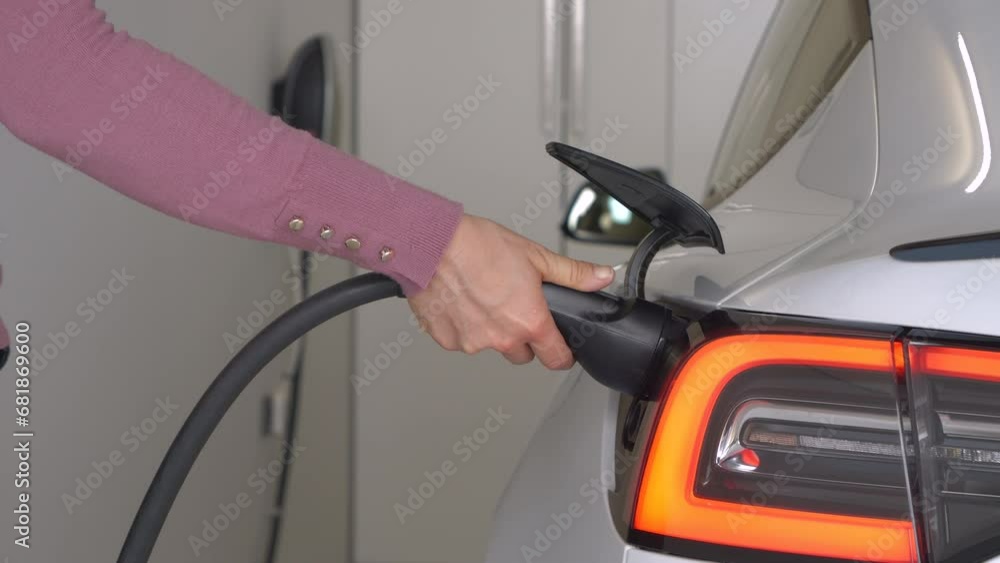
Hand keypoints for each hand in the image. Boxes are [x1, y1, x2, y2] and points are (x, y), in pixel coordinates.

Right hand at [408, 215, 614, 368]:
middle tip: (514, 307)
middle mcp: (501, 338)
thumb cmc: (477, 246)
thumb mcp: (535, 256)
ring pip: (490, 345)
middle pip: (522, 354)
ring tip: (483, 295)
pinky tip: (463, 300)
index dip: (562, 354)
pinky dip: (464, 325)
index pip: (556, 359)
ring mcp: (472, 342)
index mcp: (529, 321)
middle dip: (523, 337)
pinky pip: (462, 340)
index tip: (560, 349)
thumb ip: (572, 273)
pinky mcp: (447, 340)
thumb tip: (601, 277)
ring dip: (491, 329)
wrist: (431, 244)